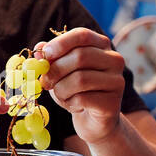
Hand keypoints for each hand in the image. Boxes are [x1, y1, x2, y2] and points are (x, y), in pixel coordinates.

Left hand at [35, 27, 125, 144]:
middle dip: (56, 70)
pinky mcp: (112, 103)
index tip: (44, 54)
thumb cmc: (76, 91)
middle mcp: (114, 60)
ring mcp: (116, 81)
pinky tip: (72, 105)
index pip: (82, 35)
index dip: (61, 43)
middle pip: (80, 56)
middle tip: (44, 82)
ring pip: (80, 79)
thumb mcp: (61, 71)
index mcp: (102, 45)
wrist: (93, 121)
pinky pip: (83, 99)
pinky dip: (70, 103)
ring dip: (61, 89)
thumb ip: (51, 58)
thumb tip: (39, 48)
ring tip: (60, 95)